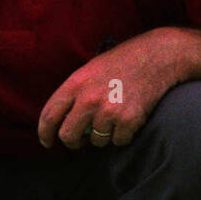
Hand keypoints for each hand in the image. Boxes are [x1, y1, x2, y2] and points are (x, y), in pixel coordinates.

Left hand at [37, 29, 189, 148]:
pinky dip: (123, 135)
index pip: (49, 115)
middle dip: (73, 142)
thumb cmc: (121, 63)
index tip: (47, 142)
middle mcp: (89, 99)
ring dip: (103, 135)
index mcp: (75, 84)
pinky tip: (128, 117)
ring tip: (113, 116)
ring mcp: (109, 111)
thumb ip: (74, 94)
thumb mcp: (89, 70)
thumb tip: (62, 122)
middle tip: (80, 140)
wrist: (156, 57)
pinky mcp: (129, 120)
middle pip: (68, 135)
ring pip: (96, 142)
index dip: (44, 132)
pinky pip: (118, 141)